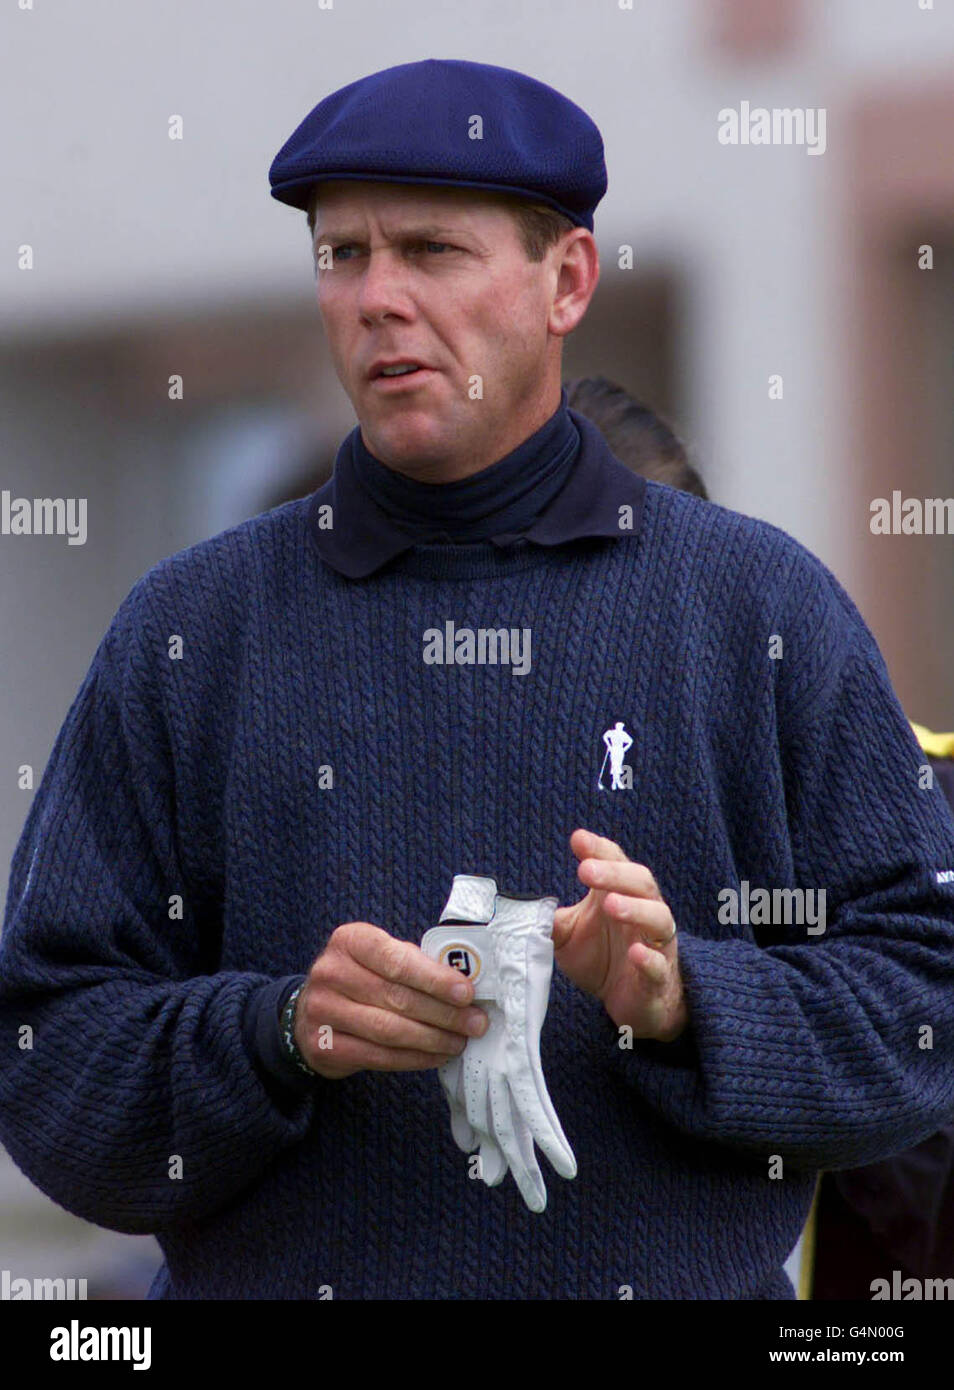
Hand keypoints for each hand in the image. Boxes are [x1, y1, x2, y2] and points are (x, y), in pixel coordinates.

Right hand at [295, 922, 488, 1078]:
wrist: (310, 1011)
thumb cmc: (360, 978)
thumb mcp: (380, 957)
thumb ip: (415, 963)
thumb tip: (463, 986)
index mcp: (350, 941)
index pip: (396, 960)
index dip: (435, 979)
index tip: (466, 993)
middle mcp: (330, 973)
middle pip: (397, 997)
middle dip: (444, 1013)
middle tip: (475, 1022)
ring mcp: (322, 1011)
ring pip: (389, 1030)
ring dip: (432, 1039)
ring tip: (460, 1041)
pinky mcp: (323, 1046)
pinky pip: (378, 1056)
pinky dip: (414, 1058)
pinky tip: (436, 1056)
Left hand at [552, 829, 688, 1041]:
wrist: (633, 1002)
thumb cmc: (602, 959)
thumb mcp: (568, 937)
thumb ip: (550, 920)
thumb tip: (522, 910)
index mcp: (620, 895)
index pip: (616, 863)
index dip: (599, 850)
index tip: (578, 839)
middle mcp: (644, 913)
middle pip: (640, 883)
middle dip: (614, 873)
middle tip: (585, 870)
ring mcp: (655, 945)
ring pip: (658, 918)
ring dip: (636, 909)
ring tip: (610, 904)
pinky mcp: (659, 978)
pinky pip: (659, 965)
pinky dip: (649, 958)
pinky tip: (636, 953)